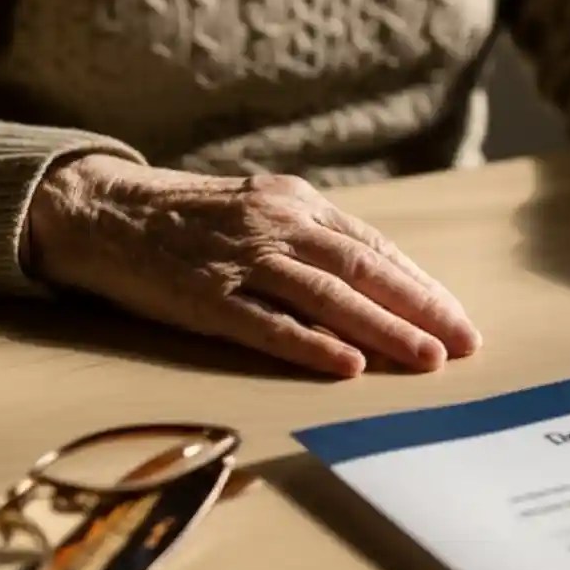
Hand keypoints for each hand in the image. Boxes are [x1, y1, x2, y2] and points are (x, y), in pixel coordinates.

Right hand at [23, 154, 480, 376]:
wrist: (105, 211)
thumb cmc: (190, 219)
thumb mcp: (258, 209)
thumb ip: (310, 239)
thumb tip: (373, 281)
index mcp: (296, 203)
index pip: (374, 248)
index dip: (421, 286)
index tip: (458, 319)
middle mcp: (277, 225)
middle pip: (363, 270)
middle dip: (420, 310)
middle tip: (464, 345)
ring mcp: (241, 260)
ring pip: (327, 297)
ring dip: (382, 329)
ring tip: (425, 358)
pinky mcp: (206, 296)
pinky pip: (267, 323)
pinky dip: (310, 344)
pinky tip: (347, 365)